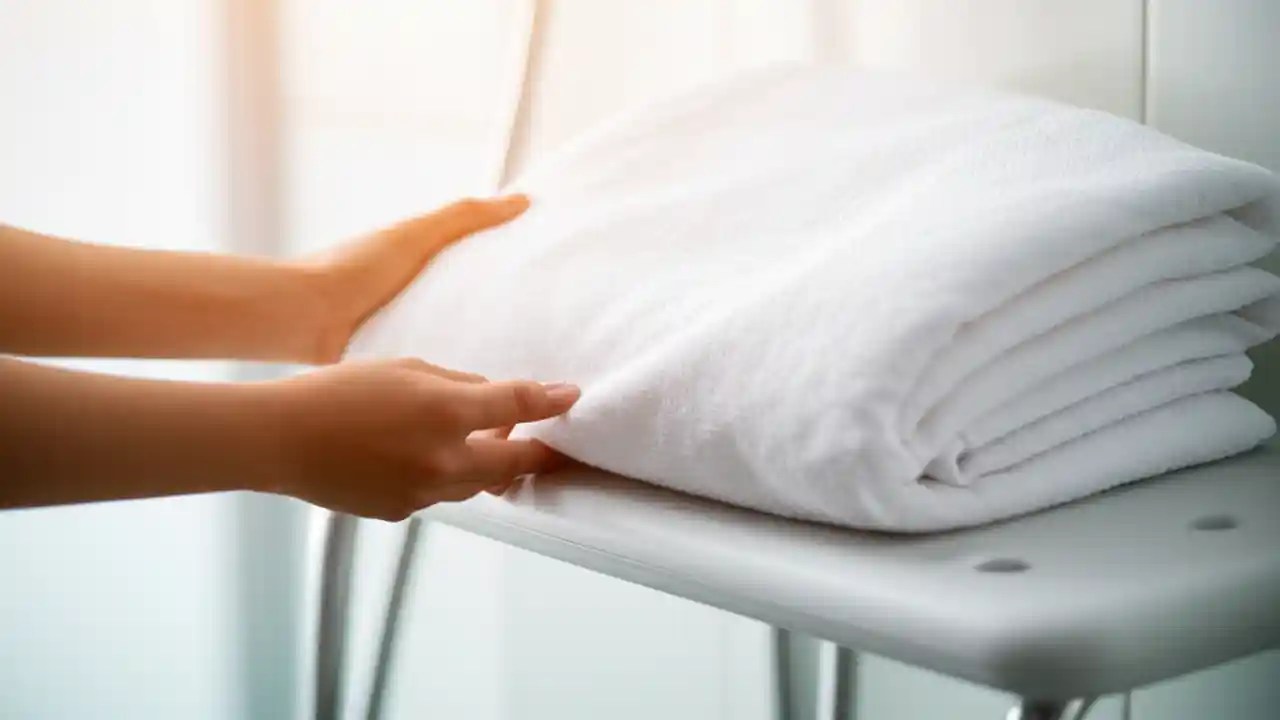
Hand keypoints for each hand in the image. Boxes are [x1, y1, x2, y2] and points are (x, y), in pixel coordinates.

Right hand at [256, 357, 578, 520]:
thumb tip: (492, 399)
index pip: (517, 405)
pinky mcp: (401, 512)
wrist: (278, 440)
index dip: (551, 400)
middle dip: (538, 453)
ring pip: (477, 483)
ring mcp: (422, 493)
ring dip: (491, 464)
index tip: (571, 396)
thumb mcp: (404, 369)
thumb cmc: (337, 392)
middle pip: (512, 464)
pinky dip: (446, 475)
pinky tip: (427, 455)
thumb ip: (456, 384)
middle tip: (552, 444)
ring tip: (488, 439)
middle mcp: (441, 460)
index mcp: (444, 413)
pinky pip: (440, 494)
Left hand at [301, 195, 529, 362]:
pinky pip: (433, 364)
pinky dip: (453, 372)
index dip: (510, 263)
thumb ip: (463, 218)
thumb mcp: (415, 235)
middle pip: (471, 300)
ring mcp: (404, 327)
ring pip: (455, 334)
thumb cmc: (354, 269)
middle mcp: (415, 293)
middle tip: (548, 330)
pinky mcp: (394, 359)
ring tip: (524, 364)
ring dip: (480, 345)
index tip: (547, 274)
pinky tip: (480, 388)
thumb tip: (520, 200)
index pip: (478, 260)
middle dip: (503, 311)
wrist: (303, 319)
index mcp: (421, 260)